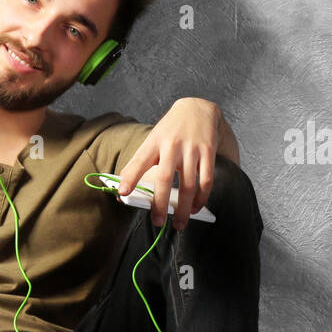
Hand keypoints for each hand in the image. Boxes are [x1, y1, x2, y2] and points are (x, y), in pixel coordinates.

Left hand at [112, 98, 222, 230]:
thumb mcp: (153, 140)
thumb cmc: (171, 130)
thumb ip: (139, 164)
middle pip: (165, 179)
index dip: (130, 178)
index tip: (123, 194)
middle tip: (157, 221)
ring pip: (188, 185)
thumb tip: (124, 192)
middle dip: (160, 204)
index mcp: (154, 141)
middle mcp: (172, 145)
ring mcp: (192, 149)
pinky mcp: (208, 153)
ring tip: (179, 223)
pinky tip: (195, 207)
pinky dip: (201, 198)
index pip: (139, 161)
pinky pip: (206, 181)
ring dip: (183, 208)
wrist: (198, 108)